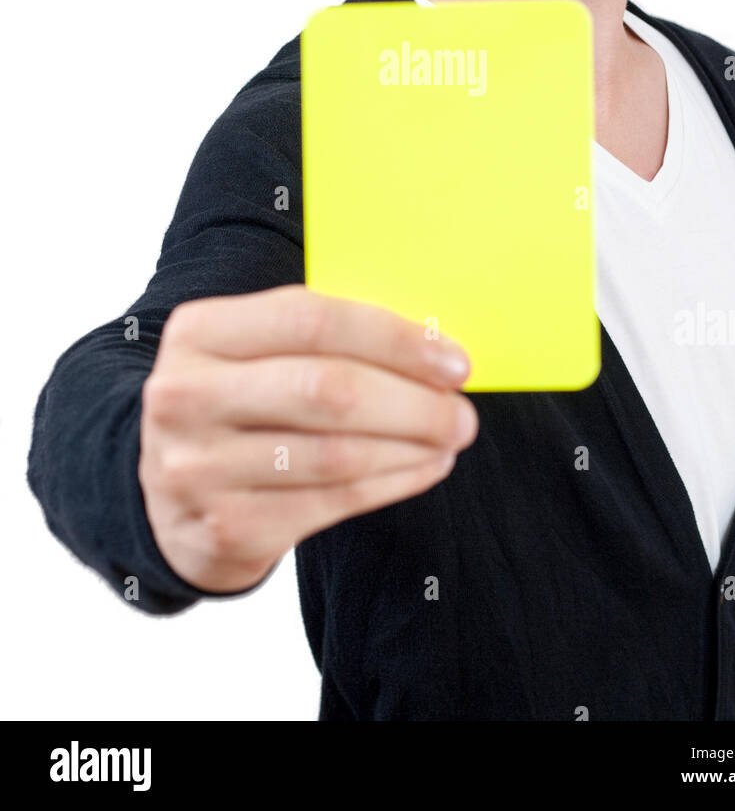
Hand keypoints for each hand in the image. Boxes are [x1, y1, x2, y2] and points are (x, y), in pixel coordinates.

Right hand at [138, 285, 477, 592]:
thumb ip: (321, 336)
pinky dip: (391, 484)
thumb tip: (431, 347)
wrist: (161, 493)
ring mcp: (200, 468)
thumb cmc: (236, 402)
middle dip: (413, 401)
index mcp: (199, 331)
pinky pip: (332, 503)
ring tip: (449, 437)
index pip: (313, 320)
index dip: (394, 339)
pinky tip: (421, 467)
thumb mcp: (252, 351)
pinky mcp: (225, 527)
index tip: (453, 359)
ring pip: (337, 454)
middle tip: (461, 409)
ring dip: (411, 446)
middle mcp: (188, 396)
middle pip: (329, 390)